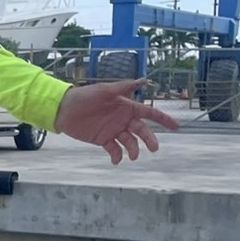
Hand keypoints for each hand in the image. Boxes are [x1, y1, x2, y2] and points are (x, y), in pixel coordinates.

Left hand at [53, 79, 179, 163]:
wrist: (64, 109)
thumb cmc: (85, 96)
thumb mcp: (106, 90)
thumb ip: (125, 87)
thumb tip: (145, 79)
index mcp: (127, 106)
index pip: (149, 113)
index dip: (163, 119)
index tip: (175, 126)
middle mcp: (123, 119)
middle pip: (142, 131)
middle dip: (149, 139)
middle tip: (154, 148)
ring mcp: (113, 130)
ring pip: (129, 142)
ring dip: (134, 149)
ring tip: (133, 156)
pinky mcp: (102, 140)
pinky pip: (113, 150)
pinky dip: (116, 156)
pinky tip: (116, 161)